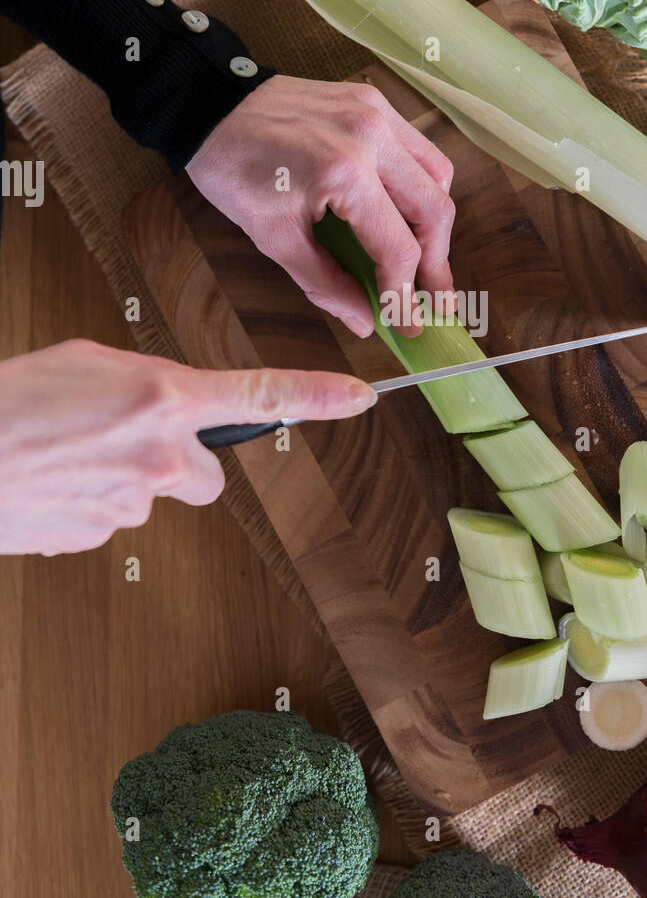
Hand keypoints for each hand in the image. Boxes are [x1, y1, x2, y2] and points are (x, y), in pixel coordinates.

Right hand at [0, 339, 376, 555]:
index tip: (361, 397)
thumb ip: (147, 383)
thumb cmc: (11, 397)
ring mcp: (131, 503)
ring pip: (152, 495)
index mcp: (163, 397)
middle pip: (207, 475)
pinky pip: (112, 518)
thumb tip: (168, 406)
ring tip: (67, 455)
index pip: (261, 396)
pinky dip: (91, 503)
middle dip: (180, 462)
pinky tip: (54, 481)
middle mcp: (160, 455)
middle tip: (125, 440)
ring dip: (124, 479)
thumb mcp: (89, 361)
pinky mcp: (98, 536)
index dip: (318, 396)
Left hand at [186, 75, 456, 336]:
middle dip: (439, 265)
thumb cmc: (233, 170)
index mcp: (344, 172)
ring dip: (436, 223)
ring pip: (438, 175)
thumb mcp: (273, 237)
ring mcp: (377, 112)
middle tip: (437, 304)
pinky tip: (409, 212)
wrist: (209, 106)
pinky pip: (418, 148)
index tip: (408, 325)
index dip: (405, 295)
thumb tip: (364, 321)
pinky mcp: (374, 100)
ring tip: (426, 260)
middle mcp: (372, 137)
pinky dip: (422, 185)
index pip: (398, 247)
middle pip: (434, 211)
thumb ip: (325, 283)